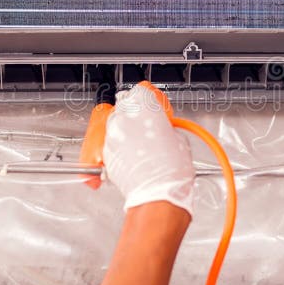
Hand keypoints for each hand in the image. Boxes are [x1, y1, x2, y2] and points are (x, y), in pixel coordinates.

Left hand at [103, 83, 194, 215]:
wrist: (157, 195)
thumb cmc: (170, 170)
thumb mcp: (178, 138)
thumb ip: (164, 126)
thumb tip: (161, 129)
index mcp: (144, 107)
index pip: (141, 90)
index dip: (149, 99)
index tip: (154, 106)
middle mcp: (123, 117)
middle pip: (125, 106)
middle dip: (135, 114)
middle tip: (148, 125)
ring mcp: (111, 135)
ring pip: (115, 124)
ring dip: (126, 130)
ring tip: (141, 144)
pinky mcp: (105, 153)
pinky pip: (112, 143)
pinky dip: (120, 147)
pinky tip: (134, 157)